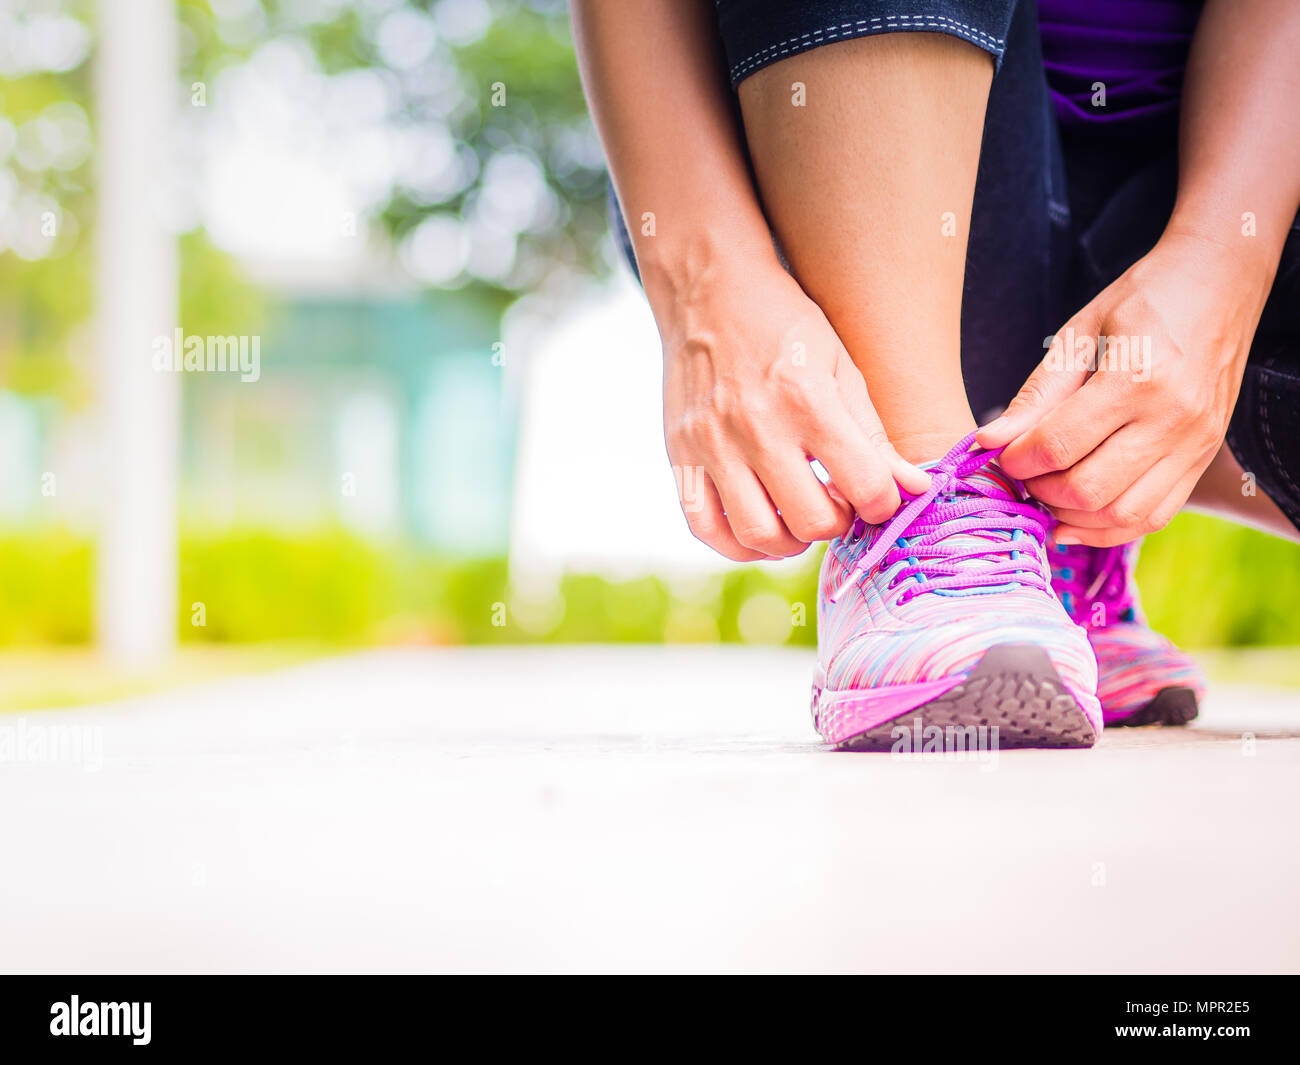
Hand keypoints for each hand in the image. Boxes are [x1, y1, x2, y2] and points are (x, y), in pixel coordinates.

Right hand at [657, 262, 927, 560]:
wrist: (709, 291)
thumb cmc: (785, 327)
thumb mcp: (842, 367)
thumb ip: (876, 436)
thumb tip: (917, 488)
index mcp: (808, 399)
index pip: (864, 486)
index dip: (882, 503)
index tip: (877, 494)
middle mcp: (757, 427)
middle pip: (811, 521)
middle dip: (837, 523)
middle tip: (838, 502)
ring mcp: (712, 444)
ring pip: (758, 535)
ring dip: (790, 541)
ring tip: (799, 515)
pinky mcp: (680, 454)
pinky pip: (705, 528)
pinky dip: (736, 544)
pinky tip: (760, 525)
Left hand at [977, 231, 1270, 546]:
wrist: (1220, 283)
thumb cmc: (1142, 300)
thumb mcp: (1077, 335)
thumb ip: (1036, 395)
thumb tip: (987, 442)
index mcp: (1136, 378)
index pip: (1059, 445)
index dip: (1017, 461)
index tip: (1001, 454)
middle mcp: (1173, 418)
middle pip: (1088, 490)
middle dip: (1040, 491)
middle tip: (1023, 474)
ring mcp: (1195, 443)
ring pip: (1122, 514)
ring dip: (1072, 516)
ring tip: (1047, 492)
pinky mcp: (1204, 458)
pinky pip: (1153, 515)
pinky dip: (1110, 528)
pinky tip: (1076, 518)